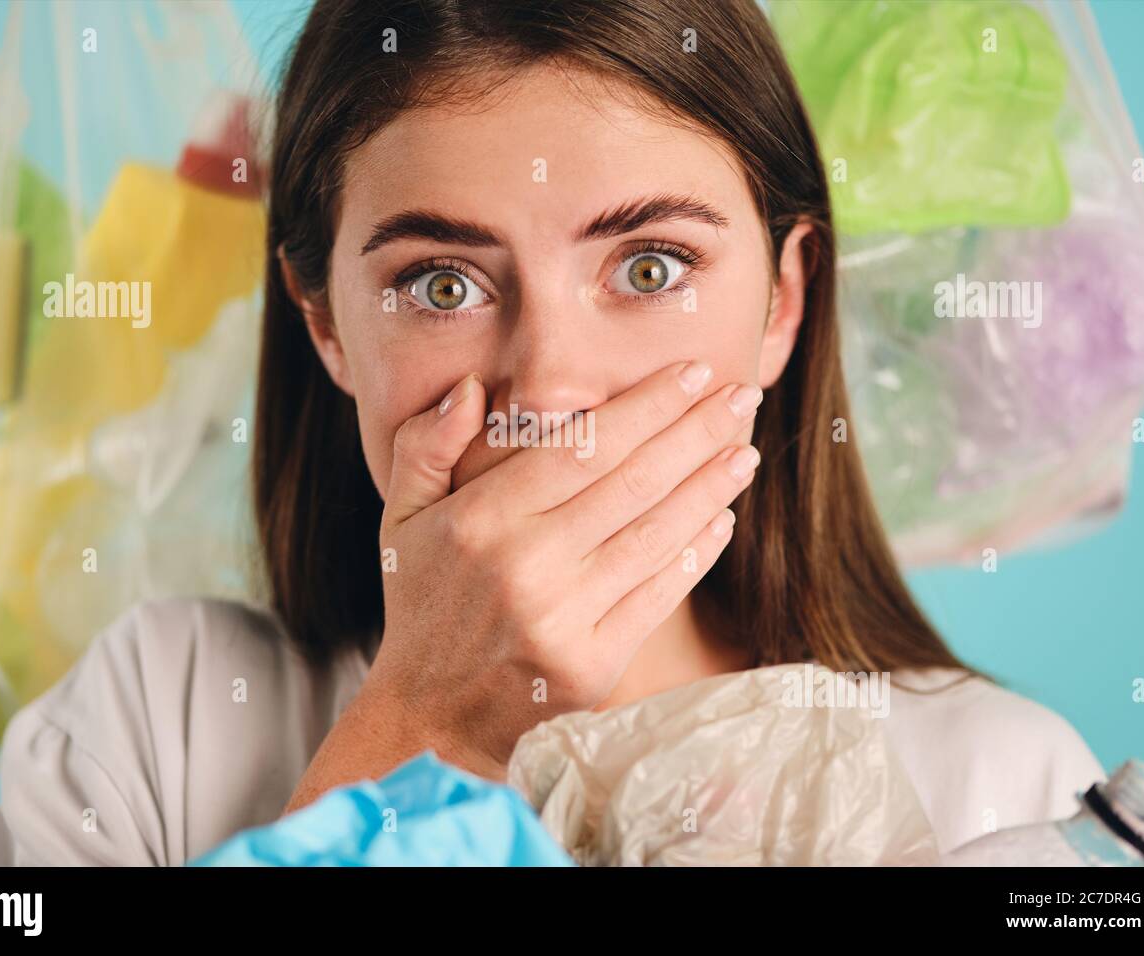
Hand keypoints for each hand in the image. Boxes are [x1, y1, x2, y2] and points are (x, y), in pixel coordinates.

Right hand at [366, 360, 761, 772]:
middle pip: (633, 481)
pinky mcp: (594, 664)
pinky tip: (721, 519)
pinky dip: (696, 553)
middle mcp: (526, 565)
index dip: (646, 404)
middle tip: (740, 395)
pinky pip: (659, 595)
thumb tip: (472, 387)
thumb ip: (426, 445)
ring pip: (656, 534)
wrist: (429, 715)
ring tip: (744, 450)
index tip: (691, 372)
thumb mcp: (399, 518)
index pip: (583, 445)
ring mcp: (564, 619)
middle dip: (696, 431)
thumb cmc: (421, 603)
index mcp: (482, 520)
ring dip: (710, 487)